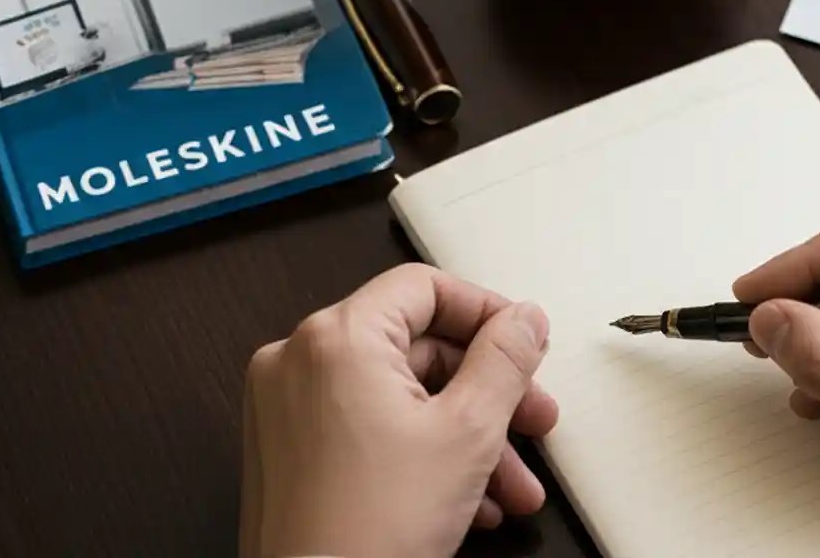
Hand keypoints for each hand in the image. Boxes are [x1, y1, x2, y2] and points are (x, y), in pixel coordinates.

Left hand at [240, 264, 557, 557]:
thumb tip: (522, 319)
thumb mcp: (468, 434)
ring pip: (399, 396)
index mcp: (337, 338)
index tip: (524, 345)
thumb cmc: (369, 534)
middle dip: (487, 392)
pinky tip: (467, 500)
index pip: (424, 287)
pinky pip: (368, 427)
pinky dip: (420, 452)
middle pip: (416, 347)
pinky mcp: (287, 450)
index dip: (486, 313)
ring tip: (511, 485)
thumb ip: (504, 361)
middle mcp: (299, 361)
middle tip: (533, 420)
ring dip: (465, 435)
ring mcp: (286, 407)